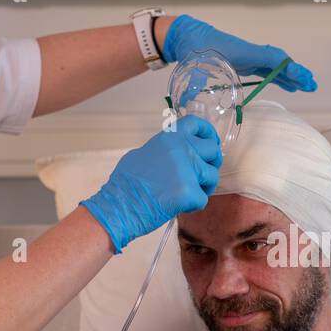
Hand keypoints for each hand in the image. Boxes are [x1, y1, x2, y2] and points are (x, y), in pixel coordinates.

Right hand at [80, 115, 220, 251]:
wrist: (118, 206)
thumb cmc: (126, 184)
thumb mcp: (142, 154)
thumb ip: (164, 150)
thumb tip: (176, 152)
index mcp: (169, 138)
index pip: (196, 124)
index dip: (208, 133)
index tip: (210, 142)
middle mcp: (181, 149)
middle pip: (212, 150)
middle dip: (211, 163)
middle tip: (202, 176)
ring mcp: (187, 170)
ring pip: (212, 176)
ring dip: (203, 187)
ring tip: (186, 194)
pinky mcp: (189, 192)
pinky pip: (203, 199)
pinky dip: (193, 206)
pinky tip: (177, 206)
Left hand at [159, 14, 317, 92]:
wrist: (189, 35)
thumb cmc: (192, 48)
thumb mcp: (192, 64)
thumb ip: (192, 82)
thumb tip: (187, 100)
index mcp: (241, 51)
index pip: (269, 58)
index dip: (284, 67)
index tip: (298, 75)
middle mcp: (250, 53)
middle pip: (279, 62)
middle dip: (296, 73)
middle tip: (311, 84)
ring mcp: (250, 57)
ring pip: (277, 66)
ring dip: (293, 77)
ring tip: (309, 87)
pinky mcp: (248, 62)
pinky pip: (269, 70)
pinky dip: (282, 78)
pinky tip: (291, 87)